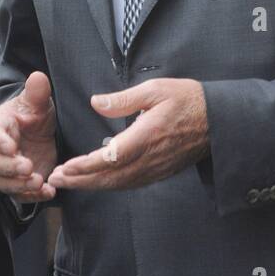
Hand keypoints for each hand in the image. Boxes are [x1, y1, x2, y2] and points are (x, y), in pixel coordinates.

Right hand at [0, 71, 57, 202]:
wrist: (40, 132)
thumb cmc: (33, 114)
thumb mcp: (38, 102)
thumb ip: (37, 92)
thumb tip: (38, 77)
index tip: (11, 147)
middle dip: (10, 168)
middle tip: (28, 167)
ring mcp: (7, 169)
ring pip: (4, 182)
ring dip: (20, 186)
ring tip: (39, 182)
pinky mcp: (19, 183)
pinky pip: (20, 195)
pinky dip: (33, 196)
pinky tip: (49, 191)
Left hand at [47, 78, 208, 191]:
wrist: (219, 121)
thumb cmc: (188, 100)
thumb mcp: (156, 89)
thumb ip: (124, 100)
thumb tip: (95, 103)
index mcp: (148, 136)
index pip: (110, 157)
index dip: (86, 165)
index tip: (66, 167)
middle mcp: (150, 158)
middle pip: (110, 177)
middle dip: (81, 180)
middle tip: (55, 179)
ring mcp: (156, 169)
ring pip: (119, 184)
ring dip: (92, 185)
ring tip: (69, 182)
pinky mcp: (160, 173)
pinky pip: (131, 184)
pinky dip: (110, 186)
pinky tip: (98, 182)